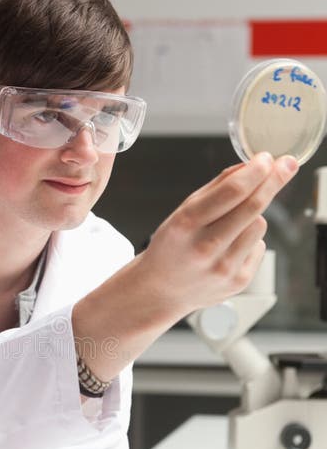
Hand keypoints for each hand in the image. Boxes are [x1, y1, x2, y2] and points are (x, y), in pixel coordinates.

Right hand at [137, 152, 297, 318]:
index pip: (232, 191)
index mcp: (186, 224)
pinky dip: (250, 242)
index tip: (268, 158)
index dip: (256, 170)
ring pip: (260, 225)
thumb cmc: (172, 247)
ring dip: (253, 217)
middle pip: (253, 206)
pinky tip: (229, 250)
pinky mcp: (238, 281)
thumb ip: (216, 188)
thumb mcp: (182, 212)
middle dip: (274, 180)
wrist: (161, 291)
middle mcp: (205, 248)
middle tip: (286, 164)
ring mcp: (224, 268)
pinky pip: (259, 246)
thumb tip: (250, 166)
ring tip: (230, 228)